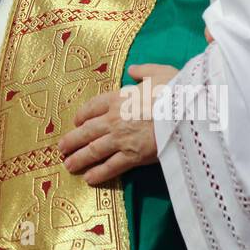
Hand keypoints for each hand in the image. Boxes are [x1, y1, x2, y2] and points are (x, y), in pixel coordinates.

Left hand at [58, 64, 179, 185]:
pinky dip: (98, 173)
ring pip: (93, 150)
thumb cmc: (176, 91)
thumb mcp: (159, 73)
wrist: (189, 113)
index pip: (92, 107)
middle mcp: (114, 119)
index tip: (76, 122)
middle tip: (61, 148)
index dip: (82, 115)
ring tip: (68, 165)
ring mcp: (122, 139)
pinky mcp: (133, 156)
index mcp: (119, 98)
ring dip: (79, 158)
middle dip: (72, 140)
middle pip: (86, 131)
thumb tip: (132, 70)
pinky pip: (111, 166)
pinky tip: (88, 179)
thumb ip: (143, 72)